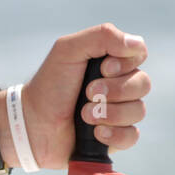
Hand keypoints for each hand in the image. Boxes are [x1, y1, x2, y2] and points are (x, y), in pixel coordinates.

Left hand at [0, 22, 150, 169]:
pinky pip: (133, 136)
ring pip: (138, 110)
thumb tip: (137, 44)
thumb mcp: (68, 50)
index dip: (125, 63)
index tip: (102, 68)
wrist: (32, 124)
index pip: (139, 55)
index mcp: (110, 62)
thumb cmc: (49, 85)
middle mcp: (119, 86)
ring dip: (110, 113)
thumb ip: (103, 36)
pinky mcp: (115, 138)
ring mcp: (118, 112)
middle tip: (87, 94)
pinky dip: (115, 134)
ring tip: (84, 116)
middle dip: (115, 90)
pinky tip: (95, 133)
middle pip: (143, 83)